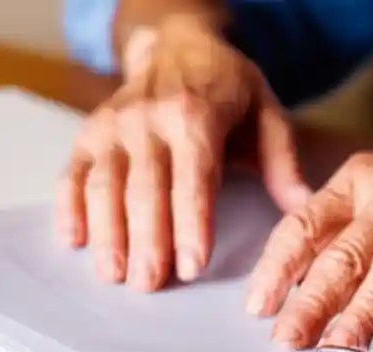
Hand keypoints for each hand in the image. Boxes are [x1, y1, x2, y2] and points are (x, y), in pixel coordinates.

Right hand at [58, 18, 309, 288]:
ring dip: (106, 232)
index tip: (193, 266)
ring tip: (113, 274)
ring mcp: (113, 125)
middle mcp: (148, 118)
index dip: (190, 224)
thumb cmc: (226, 88)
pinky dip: (69, 207)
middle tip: (149, 285)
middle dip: (146, 240)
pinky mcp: (89, 133)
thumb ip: (282, 162)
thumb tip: (302, 206)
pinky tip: (73, 241)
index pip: (192, 177)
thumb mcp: (266, 112)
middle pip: (144, 187)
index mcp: (195, 115)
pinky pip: (73, 172)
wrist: (176, 45)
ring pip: (104, 184)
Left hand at [244, 142, 372, 348]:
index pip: (305, 224)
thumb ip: (343, 232)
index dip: (279, 267)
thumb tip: (294, 285)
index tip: (258, 306)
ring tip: (341, 345)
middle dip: (312, 300)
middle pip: (344, 251)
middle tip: (289, 339)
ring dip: (365, 310)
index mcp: (358, 180)